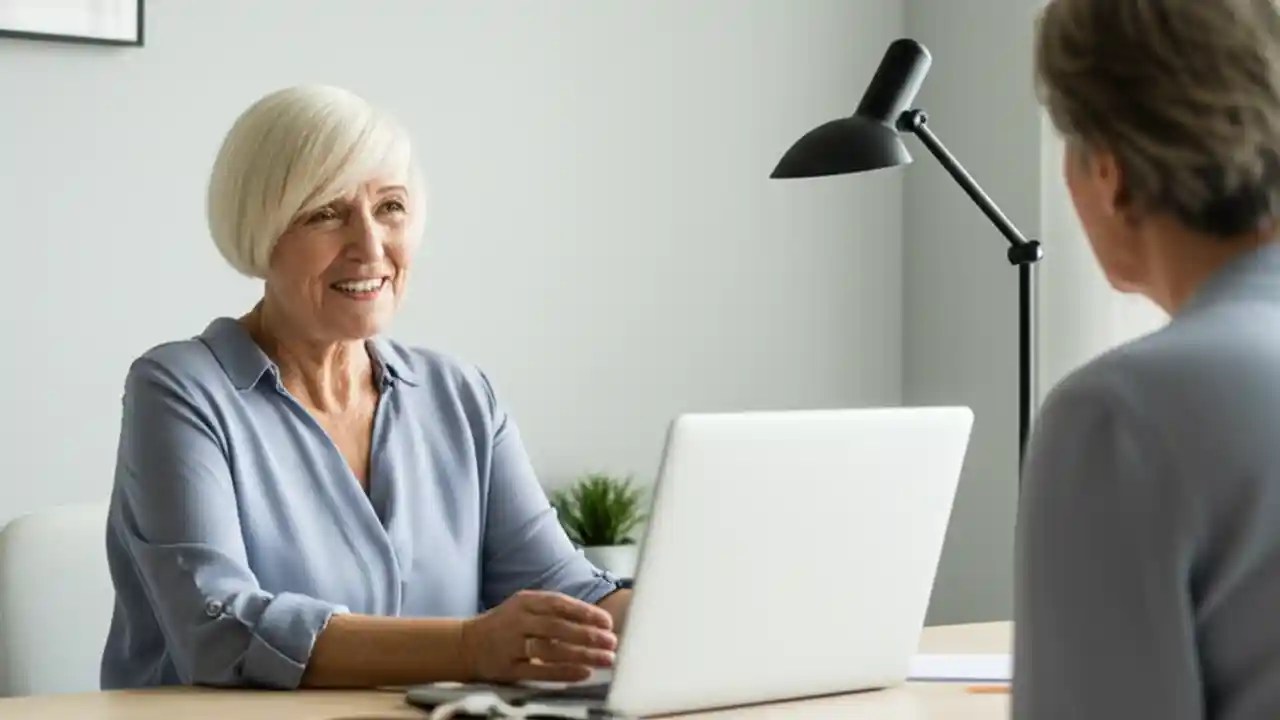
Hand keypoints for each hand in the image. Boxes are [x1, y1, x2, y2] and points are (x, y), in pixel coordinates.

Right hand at [460, 590, 617, 682]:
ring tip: (605, 659)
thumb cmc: (506, 625)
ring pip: (550, 649)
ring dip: (581, 654)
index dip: (585, 612)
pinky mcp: (507, 669)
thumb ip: (553, 611)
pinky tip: (583, 673)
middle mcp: (517, 620)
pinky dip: (563, 672)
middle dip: (588, 634)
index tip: (607, 622)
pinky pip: (539, 671)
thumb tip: (595, 621)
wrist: (466, 645)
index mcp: (525, 601)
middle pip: (557, 626)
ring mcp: (511, 645)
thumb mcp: (525, 608)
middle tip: (612, 641)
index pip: (559, 604)